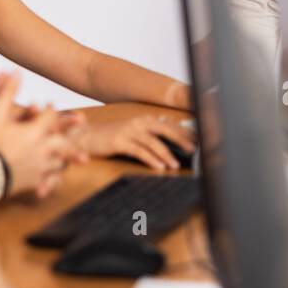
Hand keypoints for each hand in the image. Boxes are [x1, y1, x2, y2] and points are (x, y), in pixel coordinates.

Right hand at [0, 71, 74, 198]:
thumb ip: (7, 91)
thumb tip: (15, 70)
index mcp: (35, 131)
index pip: (50, 117)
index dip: (50, 110)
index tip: (49, 106)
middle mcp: (43, 150)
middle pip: (64, 142)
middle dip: (72, 137)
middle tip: (82, 132)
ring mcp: (39, 168)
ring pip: (58, 162)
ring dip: (62, 157)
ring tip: (67, 156)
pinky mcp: (33, 183)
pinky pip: (48, 181)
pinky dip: (52, 180)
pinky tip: (53, 181)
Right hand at [79, 115, 194, 170]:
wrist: (87, 136)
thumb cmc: (112, 137)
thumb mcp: (134, 132)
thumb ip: (151, 134)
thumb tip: (172, 140)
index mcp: (145, 120)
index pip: (170, 125)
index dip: (185, 132)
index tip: (199, 140)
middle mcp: (139, 122)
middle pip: (166, 130)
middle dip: (182, 140)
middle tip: (194, 150)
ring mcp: (129, 131)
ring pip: (153, 142)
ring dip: (166, 154)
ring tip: (176, 165)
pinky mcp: (120, 141)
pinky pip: (139, 151)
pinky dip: (150, 159)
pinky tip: (158, 167)